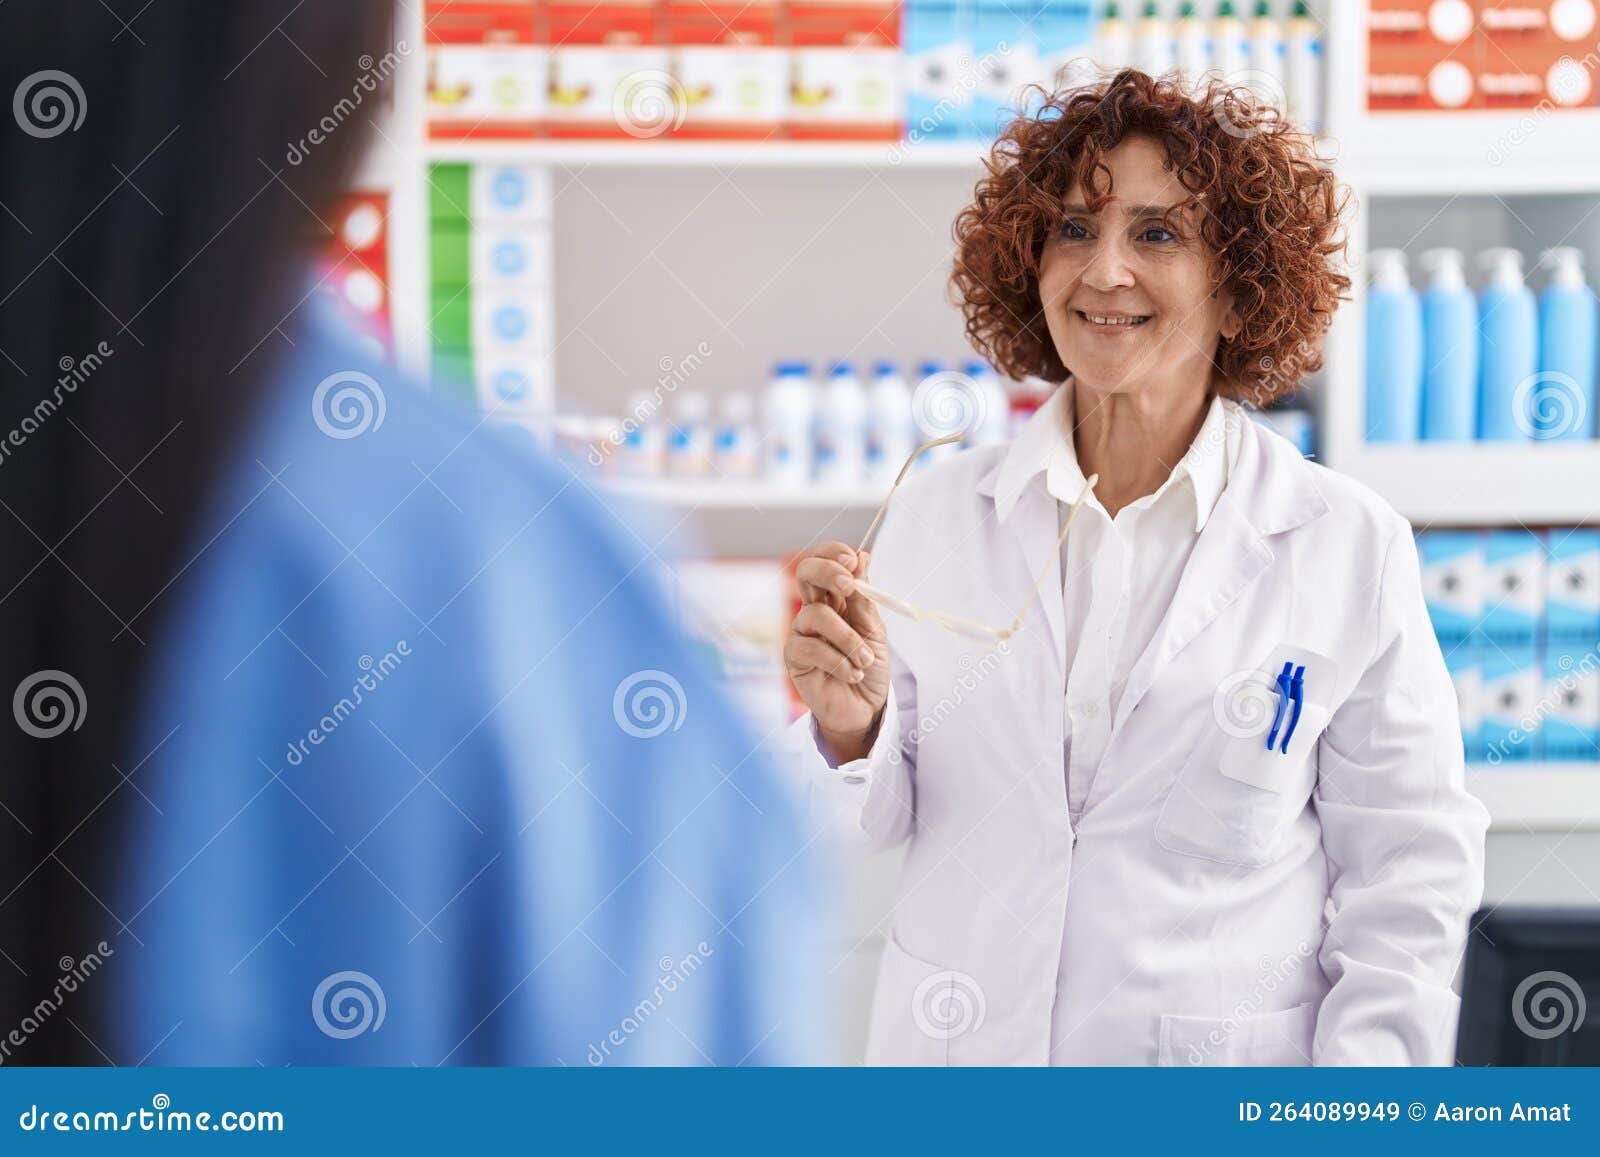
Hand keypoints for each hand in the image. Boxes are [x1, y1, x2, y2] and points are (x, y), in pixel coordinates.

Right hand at [785, 541, 890, 763]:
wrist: (865, 709)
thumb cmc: (869, 669)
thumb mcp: (875, 631)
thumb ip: (864, 598)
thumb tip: (862, 555)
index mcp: (836, 599)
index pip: (824, 563)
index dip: (833, 554)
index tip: (852, 559)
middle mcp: (815, 611)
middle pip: (805, 574)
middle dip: (827, 572)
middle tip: (848, 585)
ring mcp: (802, 633)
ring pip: (816, 615)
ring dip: (848, 638)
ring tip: (866, 660)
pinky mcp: (794, 658)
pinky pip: (810, 647)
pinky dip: (838, 660)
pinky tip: (852, 674)